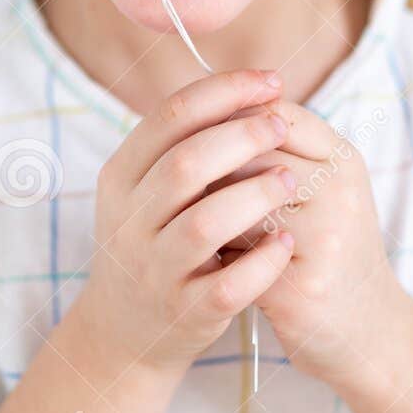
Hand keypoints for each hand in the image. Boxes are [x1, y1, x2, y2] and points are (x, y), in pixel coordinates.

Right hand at [76, 70, 297, 373]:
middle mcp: (129, 222)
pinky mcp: (184, 312)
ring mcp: (154, 270)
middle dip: (242, 136)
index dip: (225, 92)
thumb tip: (253, 87)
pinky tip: (286, 244)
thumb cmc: (155, 241)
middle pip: (186, 164)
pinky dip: (263, 263)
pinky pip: (228, 285)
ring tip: (291, 181)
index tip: (271, 80)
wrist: (125, 331)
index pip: (170, 117)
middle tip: (281, 125)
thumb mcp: (148, 189)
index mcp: (120, 177)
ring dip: (255, 196)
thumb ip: (187, 143)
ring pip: (205, 224)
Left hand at [218, 100, 399, 387]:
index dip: (227, 126)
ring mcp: (323, 239)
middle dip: (211, 171)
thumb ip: (278, 149)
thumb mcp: (323, 189)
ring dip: (208, 212)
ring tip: (198, 224)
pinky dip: (215, 256)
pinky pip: (234, 256)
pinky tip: (213, 263)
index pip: (272, 114)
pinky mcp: (299, 288)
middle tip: (188, 191)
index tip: (203, 147)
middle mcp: (339, 191)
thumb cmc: (331, 251)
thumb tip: (203, 113)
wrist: (369, 333)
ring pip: (236, 203)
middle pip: (249, 154)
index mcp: (343, 159)